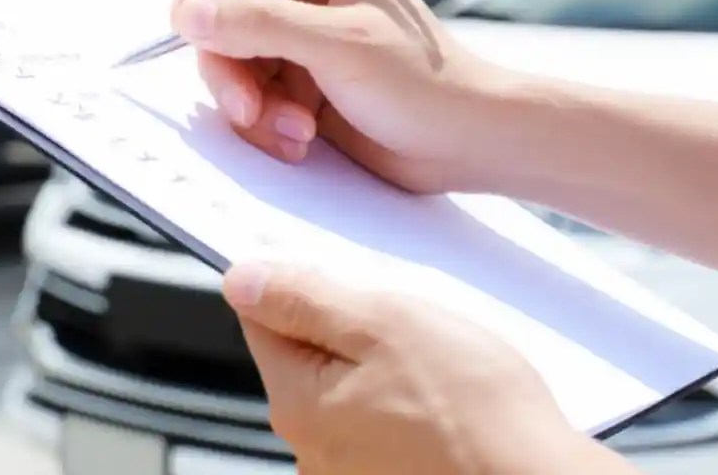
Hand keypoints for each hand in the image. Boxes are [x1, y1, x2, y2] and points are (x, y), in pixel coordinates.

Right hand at [171, 0, 508, 193]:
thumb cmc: (422, 83)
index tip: (190, 23)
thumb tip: (189, 14)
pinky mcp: (302, 82)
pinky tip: (301, 141)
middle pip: (227, 5)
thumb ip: (260, 24)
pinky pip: (251, 94)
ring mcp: (304, 37)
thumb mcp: (338, 45)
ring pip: (233, 57)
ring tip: (292, 132)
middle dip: (228, 63)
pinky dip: (266, 123)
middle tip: (244, 107)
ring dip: (249, 103)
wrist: (466, 146)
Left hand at [220, 261, 632, 474]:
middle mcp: (311, 447)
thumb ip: (305, 299)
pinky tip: (444, 387)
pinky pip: (380, 416)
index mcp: (297, 403)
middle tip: (401, 305)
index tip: (333, 263)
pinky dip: (403, 395)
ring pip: (347, 383)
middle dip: (346, 320)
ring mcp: (350, 469)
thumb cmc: (476, 409)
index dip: (295, 279)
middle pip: (306, 352)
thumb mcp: (385, 324)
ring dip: (379, 358)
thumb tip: (241, 280)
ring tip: (434, 351)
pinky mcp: (390, 473)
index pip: (262, 317)